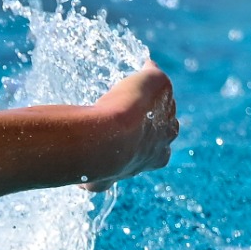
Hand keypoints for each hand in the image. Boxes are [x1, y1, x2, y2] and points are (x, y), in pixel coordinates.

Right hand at [83, 62, 177, 190]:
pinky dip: (89, 180)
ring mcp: (123, 174)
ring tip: (100, 144)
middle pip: (149, 150)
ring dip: (114, 159)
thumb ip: (153, 74)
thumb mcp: (152, 82)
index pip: (168, 128)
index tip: (145, 107)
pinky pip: (95, 184)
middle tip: (124, 126)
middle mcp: (147, 161)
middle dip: (140, 140)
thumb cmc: (133, 111)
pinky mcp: (98, 181)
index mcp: (165, 141)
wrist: (104, 140)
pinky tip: (82, 172)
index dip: (158, 117)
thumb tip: (149, 66)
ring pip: (122, 168)